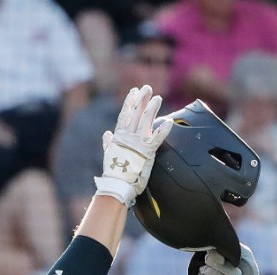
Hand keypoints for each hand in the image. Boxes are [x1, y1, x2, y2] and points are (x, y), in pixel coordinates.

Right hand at [94, 84, 170, 206]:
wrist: (117, 184)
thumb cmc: (113, 172)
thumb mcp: (108, 154)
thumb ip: (108, 143)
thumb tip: (107, 134)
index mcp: (119, 136)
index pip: (125, 115)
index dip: (130, 102)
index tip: (134, 91)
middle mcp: (129, 136)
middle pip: (136, 114)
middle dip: (142, 99)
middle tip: (147, 88)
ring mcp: (138, 143)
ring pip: (146, 121)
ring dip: (152, 109)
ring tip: (158, 98)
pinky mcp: (147, 152)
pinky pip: (157, 138)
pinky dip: (163, 130)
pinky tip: (169, 122)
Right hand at [191, 245, 266, 274]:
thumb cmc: (247, 270)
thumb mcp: (245, 254)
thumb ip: (233, 247)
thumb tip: (220, 246)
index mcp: (217, 249)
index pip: (211, 248)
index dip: (216, 255)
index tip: (224, 261)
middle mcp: (207, 259)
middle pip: (209, 260)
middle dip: (227, 269)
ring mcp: (203, 272)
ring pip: (209, 272)